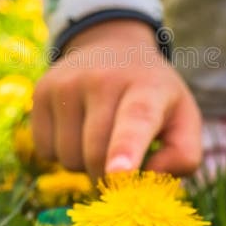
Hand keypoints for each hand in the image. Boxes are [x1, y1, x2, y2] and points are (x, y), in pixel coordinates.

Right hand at [32, 19, 201, 180]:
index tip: (120, 172)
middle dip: (108, 177)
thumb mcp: (184, 118)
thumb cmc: (154, 97)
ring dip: (84, 165)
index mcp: (148, 88)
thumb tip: (147, 178)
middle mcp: (103, 79)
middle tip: (123, 166)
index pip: (136, 119)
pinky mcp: (41, 92)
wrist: (112, 47)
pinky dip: (61, 154)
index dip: (126, 149)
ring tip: (99, 138)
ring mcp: (67, 84)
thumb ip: (183, 156)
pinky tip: (77, 130)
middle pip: (96, 154)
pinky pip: (45, 151)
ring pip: (68, 157)